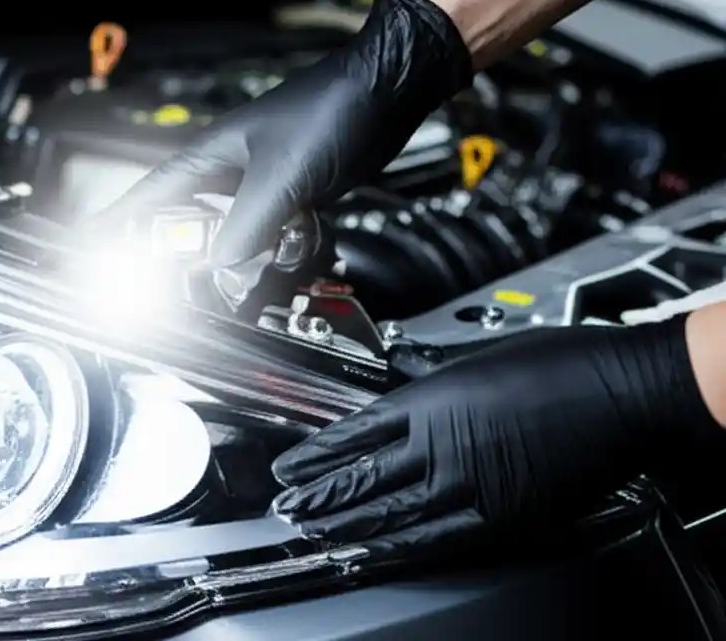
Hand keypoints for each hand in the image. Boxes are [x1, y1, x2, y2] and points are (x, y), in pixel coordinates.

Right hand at [93, 0, 472, 266]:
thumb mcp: (282, 175)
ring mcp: (260, 188)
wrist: (388, 92)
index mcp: (209, 157)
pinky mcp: (292, 199)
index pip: (147, 197)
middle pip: (189, 229)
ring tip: (260, 262)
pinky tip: (300, 248)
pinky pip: (272, 239)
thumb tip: (219, 265)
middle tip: (185, 288)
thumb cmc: (330, 109)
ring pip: (234, 239)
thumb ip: (247, 225)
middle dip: (192, 258)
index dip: (115, 226)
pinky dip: (283, 250)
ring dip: (248, 256)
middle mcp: (228, 173)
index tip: (84, 250)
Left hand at [271, 315, 718, 556]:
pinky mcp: (498, 515)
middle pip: (360, 475)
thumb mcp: (478, 353)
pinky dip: (393, 547)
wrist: (620, 393)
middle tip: (285, 503)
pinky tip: (368, 552)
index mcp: (429, 399)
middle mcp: (439, 444)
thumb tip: (405, 372)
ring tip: (310, 531)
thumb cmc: (560, 363)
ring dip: (343, 523)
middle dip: (317, 492)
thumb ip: (433, 372)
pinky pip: (432, 538)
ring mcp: (466, 483)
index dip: (316, 453)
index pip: (354, 433)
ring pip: (386, 511)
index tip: (289, 463)